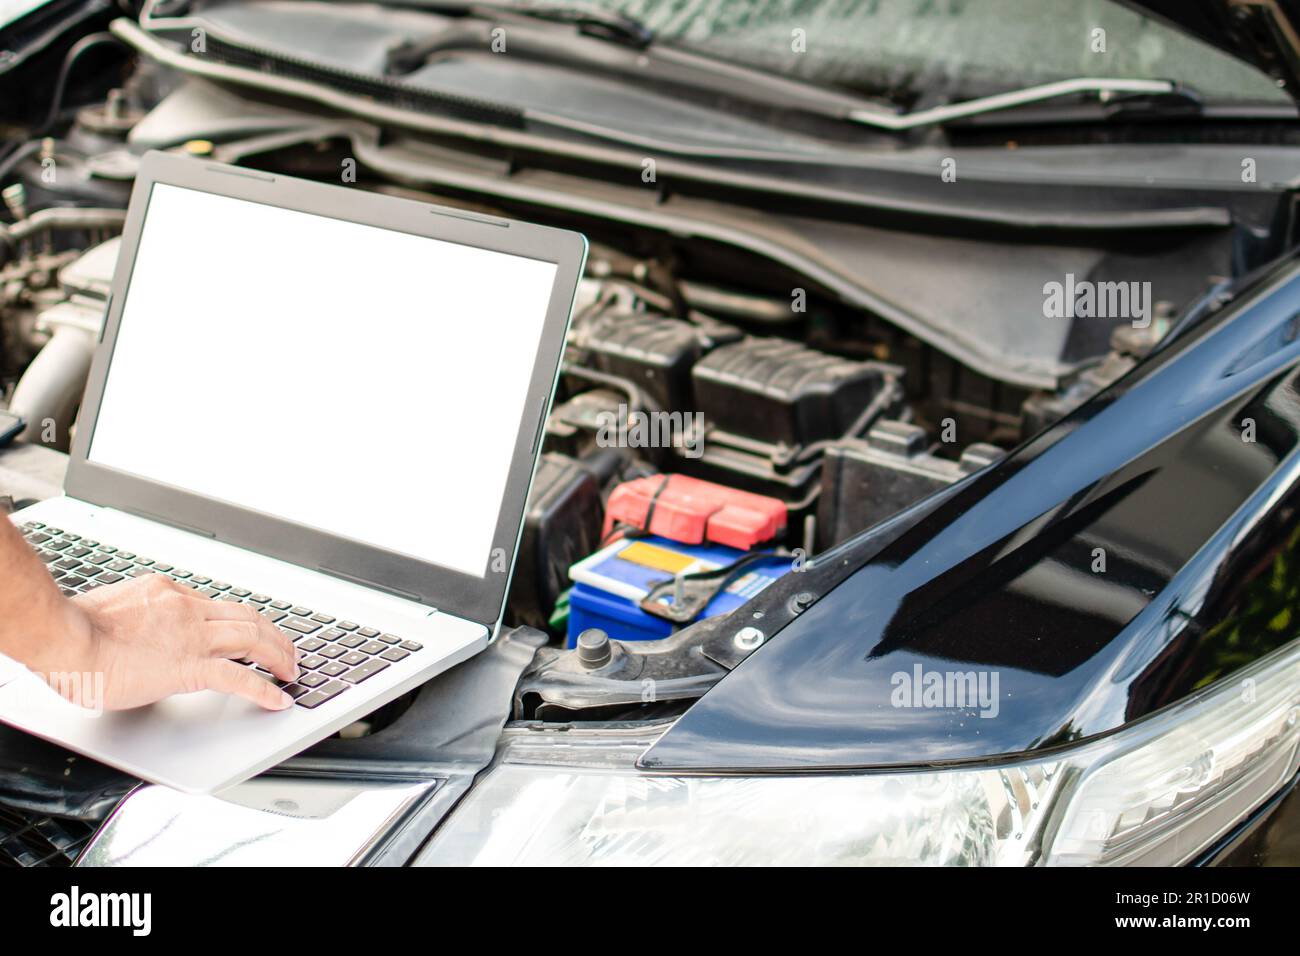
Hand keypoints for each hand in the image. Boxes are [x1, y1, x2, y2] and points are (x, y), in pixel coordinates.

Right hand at [39, 574, 300, 710]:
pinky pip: (239, 677)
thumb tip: (135, 633)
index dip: (238, 622)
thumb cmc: (73, 629)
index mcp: (167, 593)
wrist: (65, 638)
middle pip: (246, 617)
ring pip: (252, 639)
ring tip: (291, 671)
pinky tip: (278, 698)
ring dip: (278, 656)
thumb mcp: (112, 610)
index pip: (215, 605)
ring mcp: (192, 636)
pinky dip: (264, 688)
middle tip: (286, 650)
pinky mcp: (189, 666)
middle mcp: (187, 609)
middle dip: (272, 635)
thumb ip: (136, 618)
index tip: (248, 632)